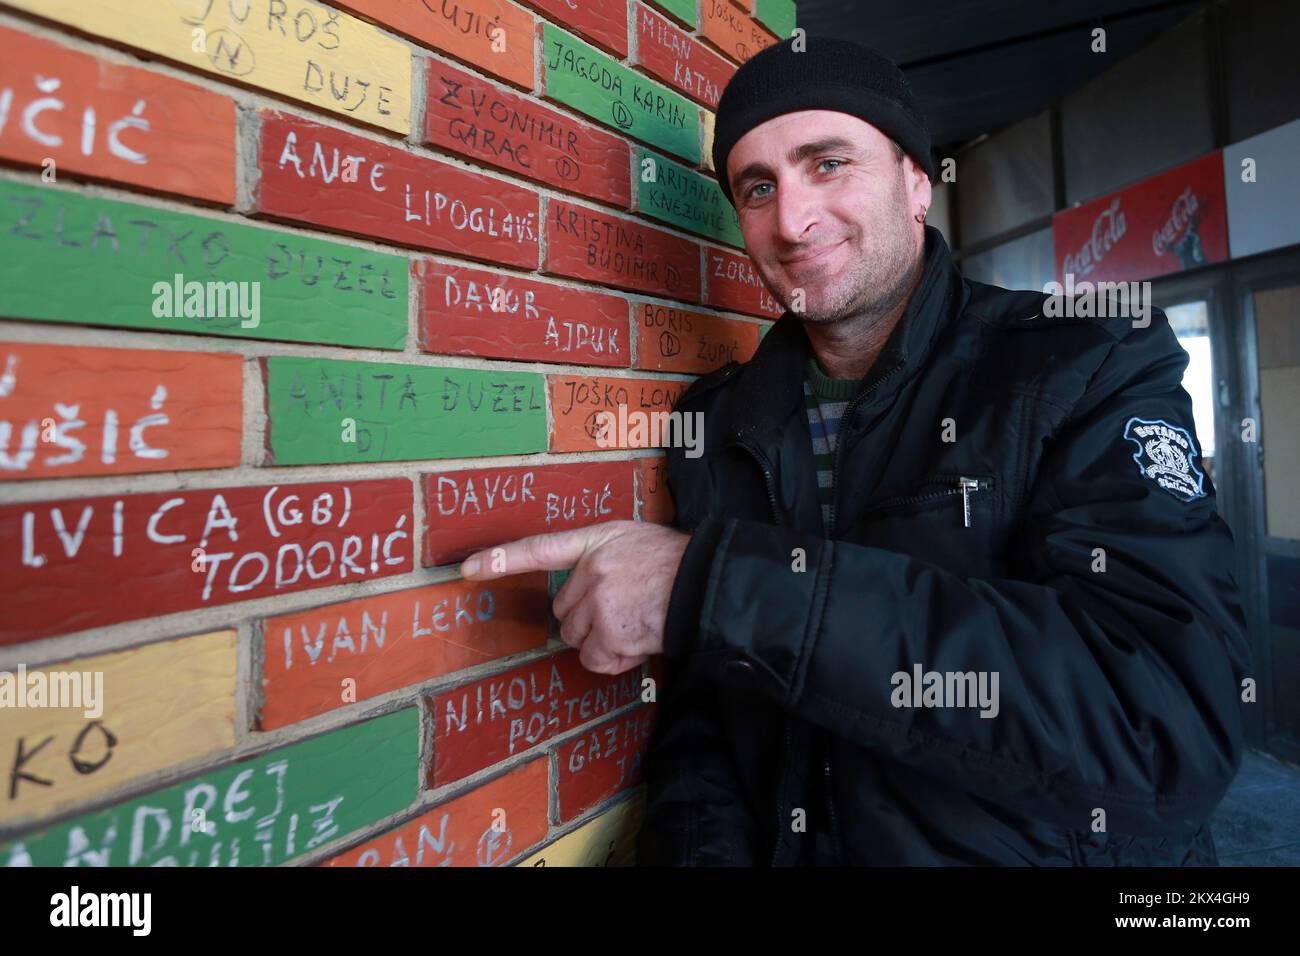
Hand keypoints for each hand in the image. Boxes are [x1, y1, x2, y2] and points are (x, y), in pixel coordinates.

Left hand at [459, 520, 690, 674]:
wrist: (708, 585)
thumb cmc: (676, 566)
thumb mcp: (635, 542)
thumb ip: (604, 559)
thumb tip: (586, 594)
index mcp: (596, 541)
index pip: (540, 548)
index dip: (500, 559)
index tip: (466, 570)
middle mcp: (591, 570)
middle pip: (564, 611)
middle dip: (589, 619)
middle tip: (625, 612)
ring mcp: (598, 603)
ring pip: (578, 638)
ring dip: (603, 641)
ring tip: (637, 624)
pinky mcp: (609, 634)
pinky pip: (596, 660)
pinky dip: (617, 660)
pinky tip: (640, 643)